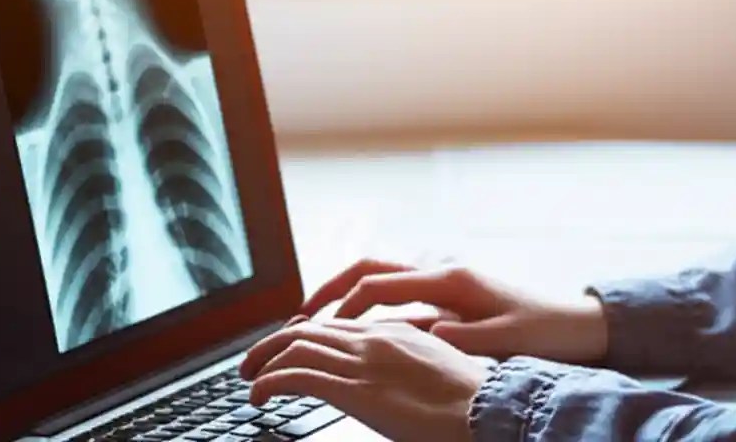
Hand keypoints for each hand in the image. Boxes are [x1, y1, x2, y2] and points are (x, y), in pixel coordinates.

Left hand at [239, 317, 490, 441]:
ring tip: (249, 379)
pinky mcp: (354, 390)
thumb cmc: (472, 399)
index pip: (334, 326)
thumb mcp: (439, 369)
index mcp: (395, 332)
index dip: (303, 336)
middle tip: (252, 363)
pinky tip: (261, 395)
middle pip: (307, 330)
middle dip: (272, 344)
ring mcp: (363, 362)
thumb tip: (397, 376)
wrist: (485, 409)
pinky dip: (270, 381)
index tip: (287, 351)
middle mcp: (374, 339)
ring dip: (263, 361)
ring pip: (295, 347)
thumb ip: (411, 363)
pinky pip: (296, 376)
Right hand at [300, 258, 608, 363]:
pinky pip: (400, 295)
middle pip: (371, 269)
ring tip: (314, 325)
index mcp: (451, 279)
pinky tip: (357, 332)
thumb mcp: (502, 340)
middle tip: (296, 319)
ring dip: (347, 296)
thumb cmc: (545, 330)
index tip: (311, 330)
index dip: (340, 307)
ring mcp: (445, 280)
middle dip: (329, 289)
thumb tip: (421, 336)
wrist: (578, 323)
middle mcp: (443, 271)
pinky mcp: (451, 294)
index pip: (379, 286)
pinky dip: (371, 307)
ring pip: (382, 278)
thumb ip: (459, 338)